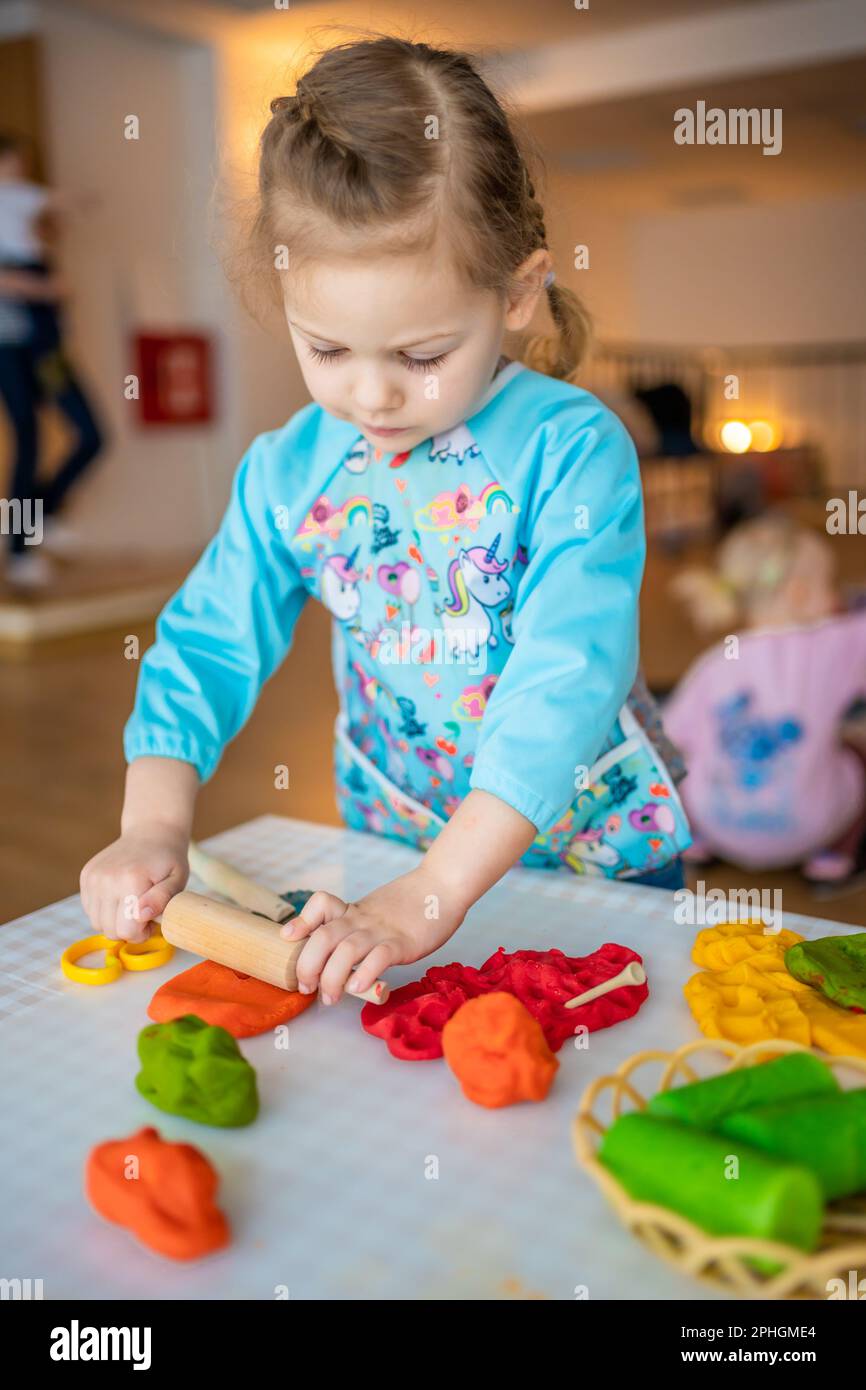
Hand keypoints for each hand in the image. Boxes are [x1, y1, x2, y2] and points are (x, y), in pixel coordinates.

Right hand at [80, 823, 188, 940]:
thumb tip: (141, 915)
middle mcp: (107, 879)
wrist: (150, 831)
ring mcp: (93, 877)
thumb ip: (162, 899)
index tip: (152, 920)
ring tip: (131, 904)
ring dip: (115, 921)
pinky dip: (104, 910)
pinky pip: (90, 910)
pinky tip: (120, 896)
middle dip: (128, 929)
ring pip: (97, 923)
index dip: (142, 933)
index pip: (126, 931)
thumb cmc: (168, 860)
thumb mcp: (177, 879)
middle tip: (143, 912)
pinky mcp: (86, 876)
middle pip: (110, 931)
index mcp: (131, 881)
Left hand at [280, 865, 465, 1004]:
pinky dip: (364, 973)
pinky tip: (357, 987)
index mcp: (354, 911)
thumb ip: (358, 927)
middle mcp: (361, 920)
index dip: (301, 920)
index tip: (288, 937)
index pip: (321, 904)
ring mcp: (381, 930)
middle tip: (306, 986)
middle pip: (323, 936)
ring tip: (330, 997)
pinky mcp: (402, 942)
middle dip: (307, 964)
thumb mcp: (376, 911)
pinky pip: (378, 957)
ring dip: (331, 977)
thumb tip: (341, 956)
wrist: (443, 886)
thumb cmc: (411, 905)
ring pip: (345, 950)